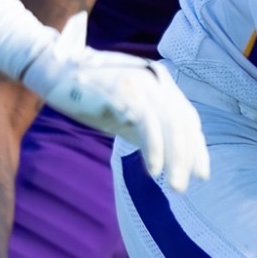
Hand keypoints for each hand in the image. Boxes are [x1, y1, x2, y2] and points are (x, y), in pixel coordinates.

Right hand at [24, 42, 209, 192]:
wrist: (56, 69)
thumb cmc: (90, 95)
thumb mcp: (124, 115)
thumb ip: (147, 130)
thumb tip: (168, 159)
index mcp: (160, 83)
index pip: (188, 117)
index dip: (197, 148)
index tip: (201, 175)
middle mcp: (156, 80)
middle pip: (183, 122)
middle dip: (189, 158)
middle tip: (182, 188)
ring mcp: (141, 83)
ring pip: (171, 123)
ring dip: (176, 159)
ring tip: (174, 185)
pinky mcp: (124, 90)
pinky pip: (147, 122)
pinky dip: (154, 148)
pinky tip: (154, 169)